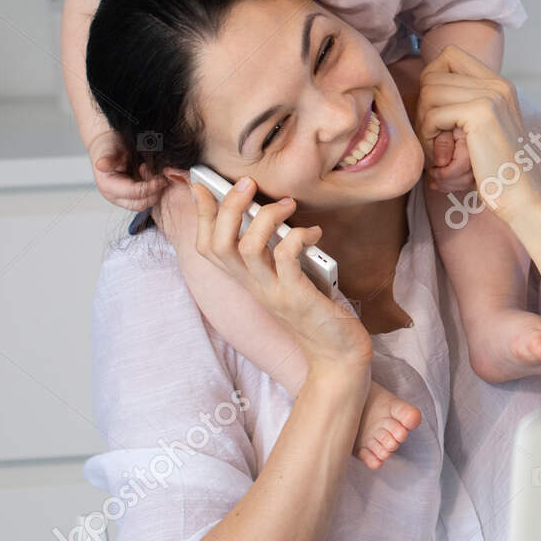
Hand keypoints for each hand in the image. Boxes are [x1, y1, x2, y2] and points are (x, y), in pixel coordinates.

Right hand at [89, 130, 165, 210]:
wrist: (107, 145)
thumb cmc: (108, 146)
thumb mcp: (108, 149)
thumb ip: (108, 158)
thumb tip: (100, 164)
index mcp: (108, 186)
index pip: (134, 193)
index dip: (150, 188)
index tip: (161, 179)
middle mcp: (115, 196)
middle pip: (141, 204)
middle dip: (154, 192)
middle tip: (160, 177)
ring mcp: (123, 197)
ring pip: (146, 202)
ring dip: (155, 191)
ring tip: (154, 173)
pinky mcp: (131, 196)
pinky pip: (146, 198)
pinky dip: (154, 190)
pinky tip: (153, 176)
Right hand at [156, 174, 371, 372]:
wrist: (338, 356)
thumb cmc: (318, 312)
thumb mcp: (288, 280)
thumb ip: (276, 254)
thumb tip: (272, 216)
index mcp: (248, 282)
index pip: (208, 249)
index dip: (202, 217)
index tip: (202, 187)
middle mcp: (254, 288)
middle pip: (219, 244)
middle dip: (228, 207)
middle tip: (248, 184)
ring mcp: (273, 293)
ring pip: (247, 248)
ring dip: (265, 217)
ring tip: (287, 205)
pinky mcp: (297, 297)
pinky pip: (286, 258)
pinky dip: (297, 236)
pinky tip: (314, 233)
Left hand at [416, 45, 540, 223]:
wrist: (522, 197)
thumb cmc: (496, 172)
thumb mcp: (479, 131)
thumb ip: (460, 106)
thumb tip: (423, 85)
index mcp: (499, 84)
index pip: (449, 54)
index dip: (431, 79)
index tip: (434, 113)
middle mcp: (497, 84)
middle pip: (433, 75)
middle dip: (424, 109)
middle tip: (434, 141)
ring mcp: (491, 96)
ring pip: (429, 93)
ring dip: (424, 126)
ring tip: (438, 153)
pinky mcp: (480, 113)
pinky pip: (433, 115)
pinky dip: (429, 138)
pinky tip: (442, 159)